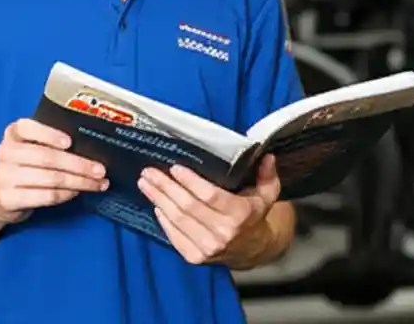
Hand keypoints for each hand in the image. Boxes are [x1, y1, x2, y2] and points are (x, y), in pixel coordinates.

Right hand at [0, 118, 108, 223]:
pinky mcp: (9, 199)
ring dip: (79, 182)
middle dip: (79, 165)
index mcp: (13, 134)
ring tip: (97, 184)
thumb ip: (52, 143)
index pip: (26, 128)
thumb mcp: (31, 147)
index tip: (70, 142)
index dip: (49, 134)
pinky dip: (66, 194)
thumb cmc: (26, 166)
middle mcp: (6, 153)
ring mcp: (5, 177)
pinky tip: (77, 192)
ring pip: (51, 178)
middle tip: (100, 170)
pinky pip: (46, 196)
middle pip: (47, 157)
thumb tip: (91, 146)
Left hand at [138, 154, 281, 264]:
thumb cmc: (254, 215)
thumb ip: (267, 174)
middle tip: (149, 172)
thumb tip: (266, 155)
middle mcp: (224, 233)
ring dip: (159, 200)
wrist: (252, 249)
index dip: (190, 182)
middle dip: (166, 187)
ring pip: (177, 220)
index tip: (174, 168)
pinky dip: (163, 220)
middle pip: (188, 207)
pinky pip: (174, 236)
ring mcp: (208, 247)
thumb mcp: (267, 194)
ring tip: (146, 184)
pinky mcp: (196, 257)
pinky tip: (157, 205)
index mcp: (241, 214)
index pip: (210, 196)